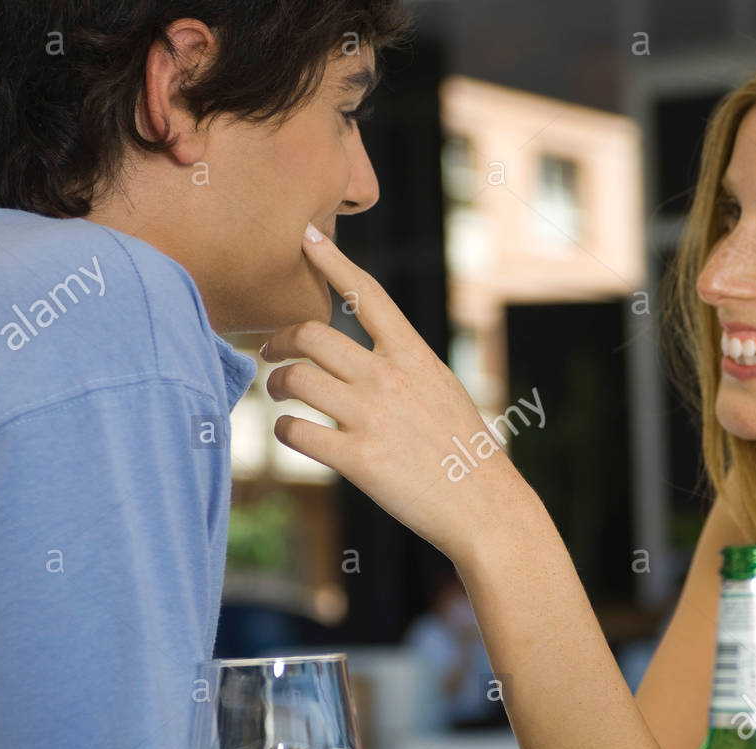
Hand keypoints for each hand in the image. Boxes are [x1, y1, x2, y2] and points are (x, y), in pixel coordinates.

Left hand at [261, 223, 528, 562]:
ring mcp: (372, 418)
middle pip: (312, 335)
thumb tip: (367, 350)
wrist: (484, 505)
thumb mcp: (442, 390)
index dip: (333, 260)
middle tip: (271, 352)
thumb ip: (404, 365)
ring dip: (276, 385)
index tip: (307, 236)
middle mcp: (389, 379)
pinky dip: (284, 429)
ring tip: (280, 395)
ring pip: (294, 380)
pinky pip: (294, 430)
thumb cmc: (462, 449)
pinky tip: (293, 432)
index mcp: (414, 356)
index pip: (366, 294)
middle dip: (280, 340)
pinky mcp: (356, 459)